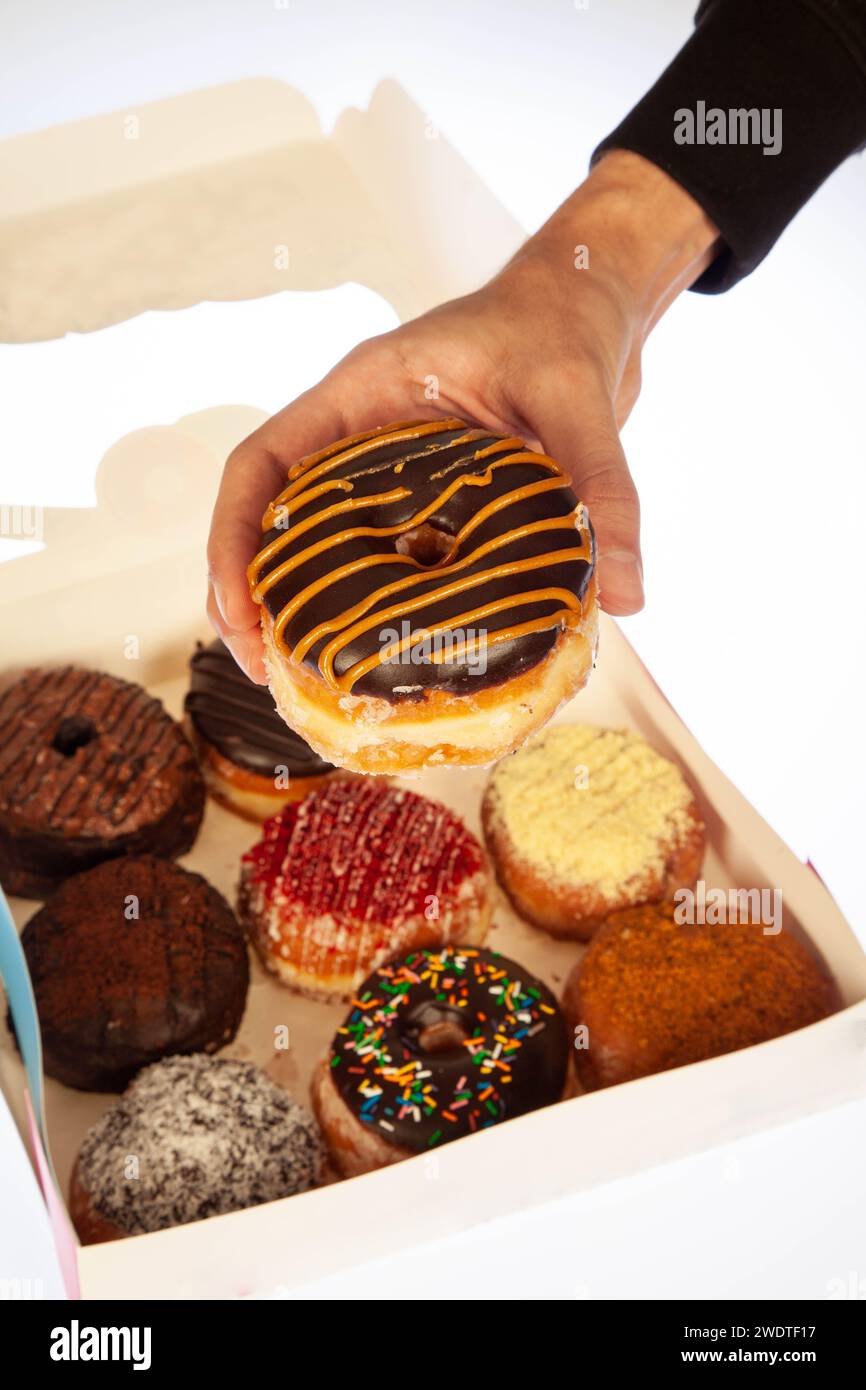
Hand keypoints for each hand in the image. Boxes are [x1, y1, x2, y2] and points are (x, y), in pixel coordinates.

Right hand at [208, 150, 717, 681]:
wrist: (593, 300)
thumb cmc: (565, 323)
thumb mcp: (581, 401)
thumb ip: (602, 490)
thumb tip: (625, 596)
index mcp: (363, 394)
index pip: (261, 463)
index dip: (231, 538)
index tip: (237, 613)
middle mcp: (362, 435)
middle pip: (273, 517)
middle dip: (254, 596)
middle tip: (268, 671)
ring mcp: (391, 469)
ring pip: (323, 543)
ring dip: (306, 609)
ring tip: (310, 682)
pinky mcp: (431, 498)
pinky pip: (387, 556)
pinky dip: (379, 607)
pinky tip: (396, 660)